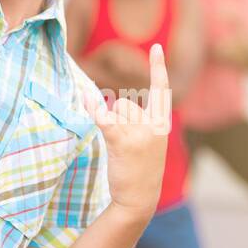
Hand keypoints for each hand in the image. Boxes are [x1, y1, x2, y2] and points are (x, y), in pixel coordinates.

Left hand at [82, 43, 169, 219]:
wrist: (139, 200)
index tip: (156, 47)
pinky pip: (104, 117)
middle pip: (126, 104)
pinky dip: (93, 108)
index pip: (162, 90)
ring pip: (115, 112)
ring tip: (120, 151)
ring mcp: (140, 133)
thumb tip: (117, 105)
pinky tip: (85, 99)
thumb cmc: (141, 171)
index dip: (158, 67)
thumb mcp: (150, 143)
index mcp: (162, 125)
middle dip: (119, 119)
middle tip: (126, 148)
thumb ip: (141, 122)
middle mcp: (154, 125)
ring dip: (111, 127)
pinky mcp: (123, 141)